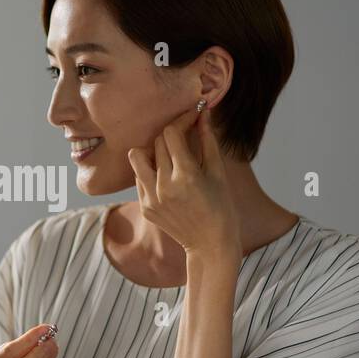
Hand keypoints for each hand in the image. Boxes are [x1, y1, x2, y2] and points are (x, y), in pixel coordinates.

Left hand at [126, 104, 241, 259]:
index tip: (192, 116)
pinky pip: (139, 177)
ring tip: (169, 157)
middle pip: (157, 142)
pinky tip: (167, 178)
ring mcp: (151, 198)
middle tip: (186, 135)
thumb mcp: (217, 172)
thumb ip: (207, 140)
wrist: (210, 244)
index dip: (182, 119)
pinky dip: (151, 171)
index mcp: (186, 176)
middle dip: (172, 134)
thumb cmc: (221, 206)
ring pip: (137, 156)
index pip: (172, 133)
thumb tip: (202, 113)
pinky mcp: (145, 207)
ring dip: (153, 151)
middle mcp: (164, 186)